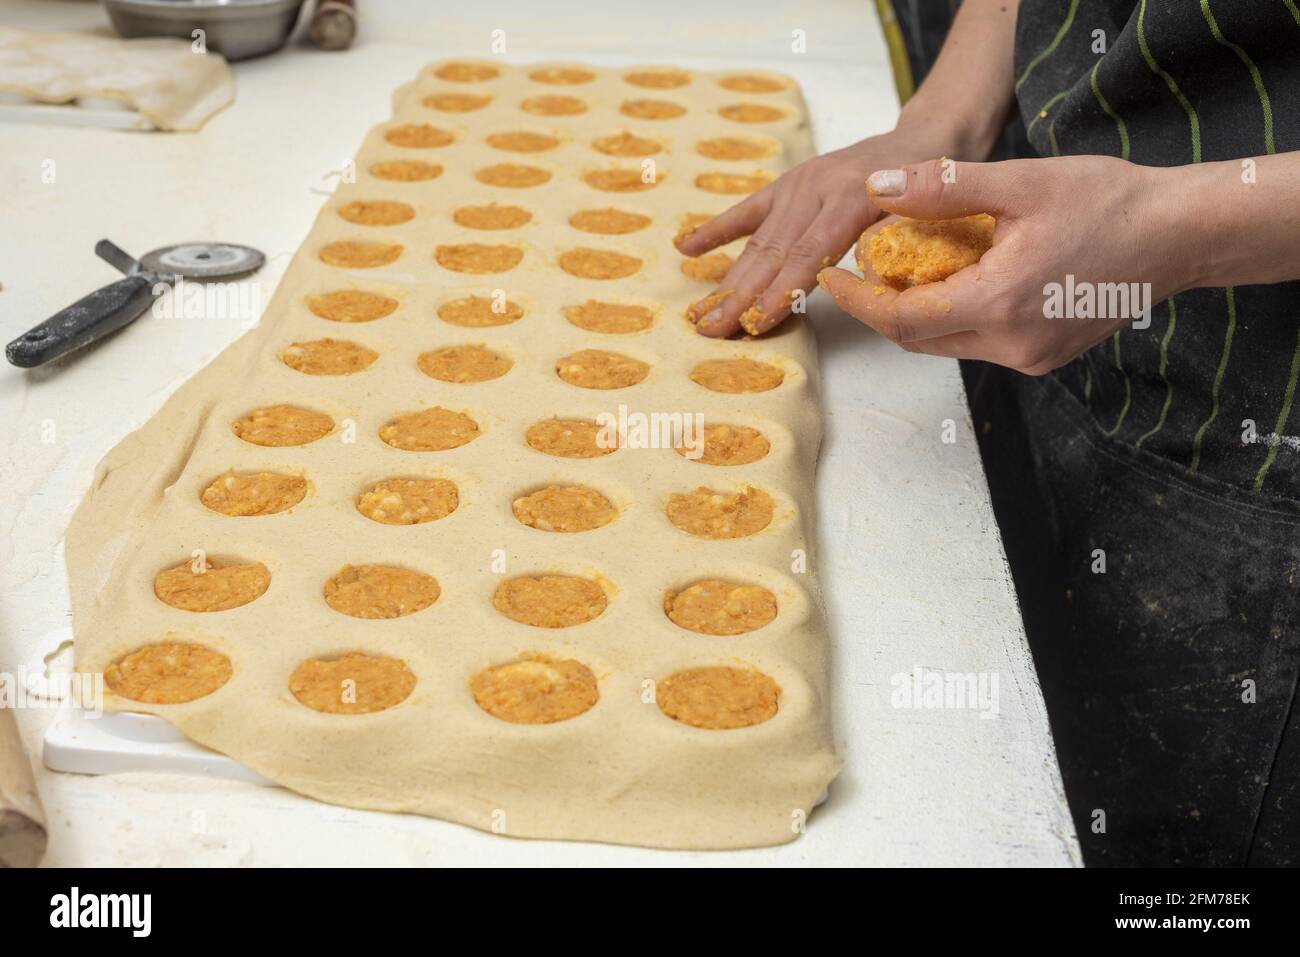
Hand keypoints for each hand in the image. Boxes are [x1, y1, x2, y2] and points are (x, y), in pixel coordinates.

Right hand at [676, 127, 961, 338]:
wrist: (924, 140)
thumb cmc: (932, 189)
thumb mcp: (927, 215)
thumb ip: (893, 242)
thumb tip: (859, 283)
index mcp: (853, 196)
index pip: (808, 254)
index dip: (780, 291)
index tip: (755, 324)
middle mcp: (818, 187)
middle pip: (773, 252)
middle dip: (740, 296)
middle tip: (711, 330)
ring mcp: (799, 184)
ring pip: (759, 240)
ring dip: (727, 280)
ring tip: (700, 313)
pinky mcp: (788, 183)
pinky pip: (748, 211)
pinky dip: (716, 230)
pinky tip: (686, 250)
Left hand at [818, 156, 1190, 374]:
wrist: (1179, 235)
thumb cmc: (1107, 202)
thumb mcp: (1020, 182)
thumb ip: (943, 188)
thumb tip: (876, 189)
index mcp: (999, 304)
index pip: (901, 320)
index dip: (859, 301)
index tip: (832, 276)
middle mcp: (1011, 345)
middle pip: (919, 338)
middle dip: (884, 305)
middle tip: (865, 266)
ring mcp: (1029, 358)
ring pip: (947, 343)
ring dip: (921, 311)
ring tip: (909, 266)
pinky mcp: (1043, 358)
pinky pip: (979, 342)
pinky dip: (957, 315)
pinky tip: (959, 279)